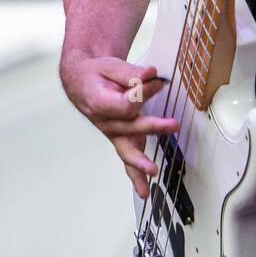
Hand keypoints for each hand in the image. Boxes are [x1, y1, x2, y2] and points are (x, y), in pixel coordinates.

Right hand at [60, 54, 178, 199]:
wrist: (81, 81)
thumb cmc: (95, 74)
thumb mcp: (110, 66)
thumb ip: (131, 72)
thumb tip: (151, 74)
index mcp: (99, 103)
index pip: (127, 103)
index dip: (145, 92)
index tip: (156, 81)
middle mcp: (105, 122)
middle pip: (130, 127)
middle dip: (152, 126)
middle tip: (173, 125)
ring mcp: (112, 133)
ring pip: (126, 150)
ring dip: (140, 162)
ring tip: (153, 171)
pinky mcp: (120, 138)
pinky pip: (126, 159)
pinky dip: (135, 176)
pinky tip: (143, 191)